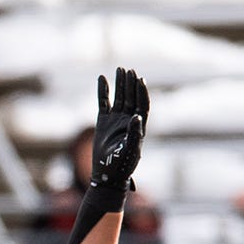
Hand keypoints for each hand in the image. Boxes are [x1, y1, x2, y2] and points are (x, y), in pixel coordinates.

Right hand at [78, 68, 148, 221]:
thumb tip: (137, 117)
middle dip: (131, 84)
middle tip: (129, 70)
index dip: (142, 92)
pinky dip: (103, 91)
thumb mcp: (131, 150)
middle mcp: (129, 121)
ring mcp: (115, 120)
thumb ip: (135, 134)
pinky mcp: (103, 122)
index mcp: (139, 126)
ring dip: (120, 84)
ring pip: (119, 97)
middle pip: (131, 97)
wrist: (107, 175)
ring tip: (120, 69)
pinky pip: (103, 103)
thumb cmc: (122, 166)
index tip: (140, 80)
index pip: (142, 104)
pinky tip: (102, 78)